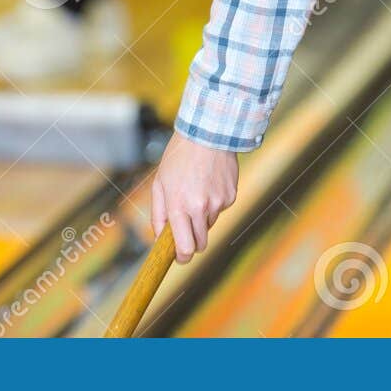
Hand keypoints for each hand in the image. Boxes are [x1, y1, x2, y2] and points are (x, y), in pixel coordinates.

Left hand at [150, 132, 237, 263]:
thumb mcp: (160, 183)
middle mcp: (200, 208)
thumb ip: (159, 214)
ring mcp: (218, 202)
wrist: (207, 133)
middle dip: (192, 242)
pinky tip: (209, 184)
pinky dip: (214, 203)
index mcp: (178, 206)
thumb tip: (159, 238)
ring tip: (196, 192)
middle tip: (186, 230)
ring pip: (210, 225)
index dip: (181, 257)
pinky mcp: (231, 196)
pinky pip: (220, 209)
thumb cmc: (178, 157)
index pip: (184, 247)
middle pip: (200, 243)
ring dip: (202, 218)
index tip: (179, 257)